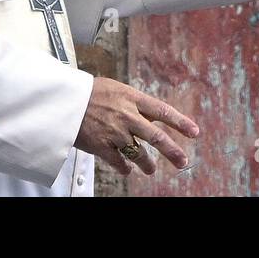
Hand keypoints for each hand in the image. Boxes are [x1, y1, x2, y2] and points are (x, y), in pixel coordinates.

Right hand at [75, 77, 199, 176]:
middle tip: (182, 161)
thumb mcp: (115, 88)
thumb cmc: (89, 92)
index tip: (194, 132)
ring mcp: (115, 132)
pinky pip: (119, 162)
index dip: (181, 122)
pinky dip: (124, 167)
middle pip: (156, 137)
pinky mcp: (102, 146)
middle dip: (172, 151)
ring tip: (150, 169)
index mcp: (132, 98)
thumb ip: (132, 102)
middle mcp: (127, 116)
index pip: (162, 111)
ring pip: (139, 153)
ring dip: (147, 164)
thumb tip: (148, 113)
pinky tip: (126, 169)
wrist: (64, 100)